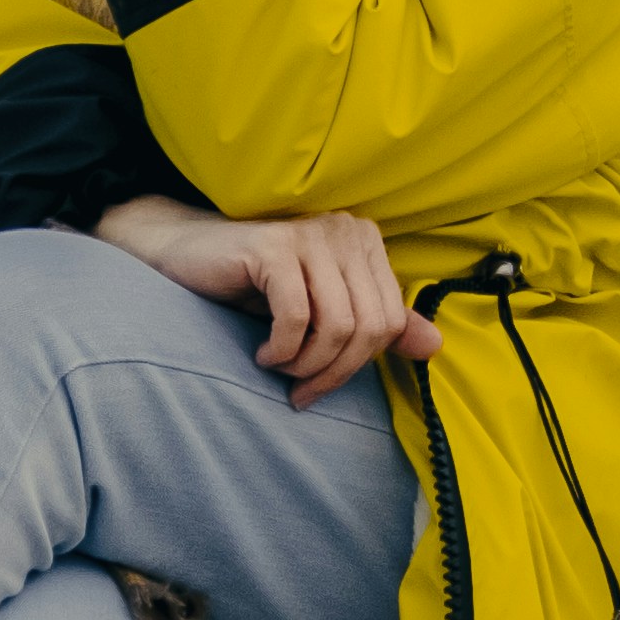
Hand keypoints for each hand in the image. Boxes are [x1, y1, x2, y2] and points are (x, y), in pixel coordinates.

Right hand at [90, 195, 440, 407]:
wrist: (185, 257)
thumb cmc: (255, 287)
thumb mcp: (321, 309)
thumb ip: (375, 325)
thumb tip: (434, 347)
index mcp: (365, 242)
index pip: (392, 320)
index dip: (360, 365)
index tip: (321, 385)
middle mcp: (346, 230)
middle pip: (370, 326)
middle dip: (335, 371)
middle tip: (299, 389)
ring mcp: (310, 234)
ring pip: (337, 325)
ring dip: (306, 363)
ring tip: (280, 367)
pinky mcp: (274, 247)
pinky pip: (297, 317)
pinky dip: (282, 349)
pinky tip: (263, 352)